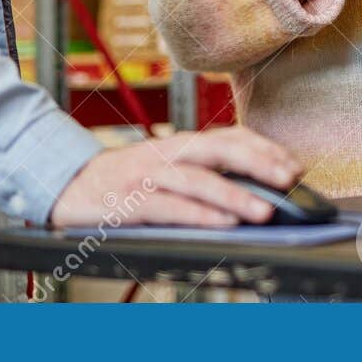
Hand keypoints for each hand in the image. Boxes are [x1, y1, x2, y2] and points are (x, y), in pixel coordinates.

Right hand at [48, 127, 302, 228]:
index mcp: (179, 145)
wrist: (66, 185)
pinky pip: (168, 207)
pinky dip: (198, 214)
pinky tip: (222, 224)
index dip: (265, 149)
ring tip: (264, 210)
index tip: (295, 166)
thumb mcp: (165, 171)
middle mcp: (166, 153)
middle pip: (219, 148)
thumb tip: (253, 194)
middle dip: (259, 162)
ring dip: (233, 193)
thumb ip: (202, 176)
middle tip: (291, 179)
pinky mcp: (128, 200)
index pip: (230, 137)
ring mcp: (146, 175)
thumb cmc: (124, 182)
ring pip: (196, 178)